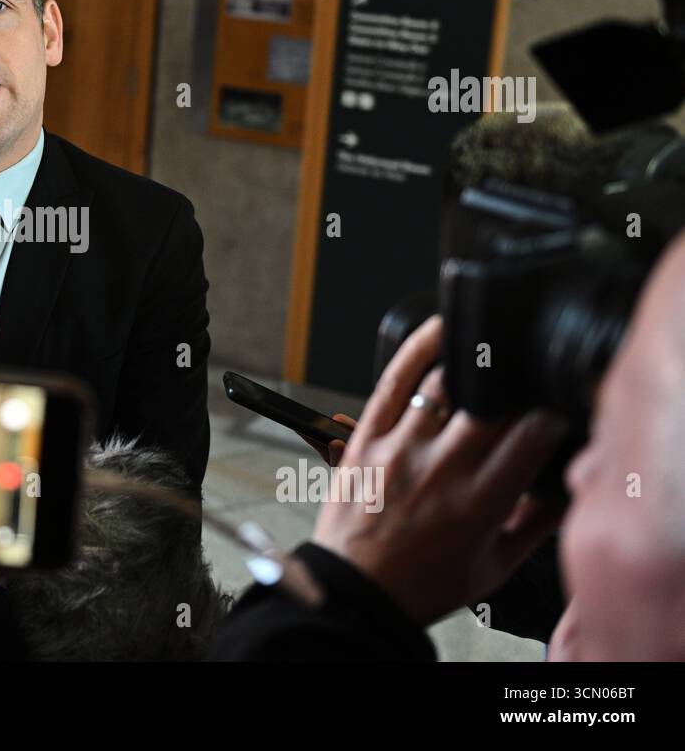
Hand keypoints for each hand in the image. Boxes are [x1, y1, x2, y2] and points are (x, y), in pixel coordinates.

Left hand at [311, 315, 565, 626]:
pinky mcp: (366, 438)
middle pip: (493, 405)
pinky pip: (393, 380)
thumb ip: (535, 525)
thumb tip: (565, 489)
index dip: (550, 418)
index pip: (530, 437)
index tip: (554, 415)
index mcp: (479, 503)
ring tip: (491, 360)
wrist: (355, 592)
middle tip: (521, 391)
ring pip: (447, 385)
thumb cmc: (421, 584)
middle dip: (517, 392)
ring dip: (475, 367)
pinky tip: (440, 329)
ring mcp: (400, 449)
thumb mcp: (494, 567)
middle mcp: (440, 470)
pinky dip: (417, 348)